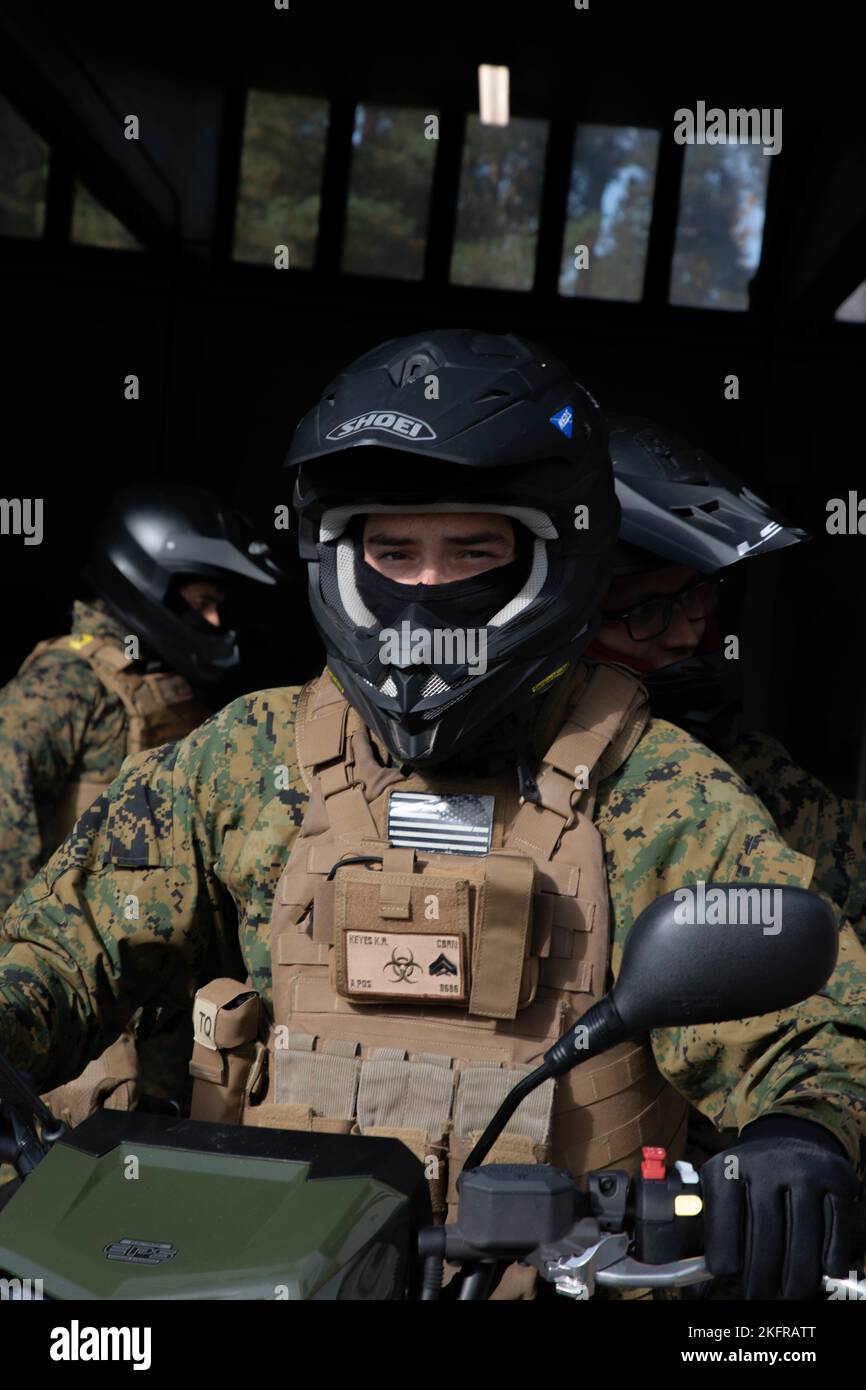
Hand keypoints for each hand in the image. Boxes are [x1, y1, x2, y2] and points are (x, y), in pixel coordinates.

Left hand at [700, 1113, 860, 1298]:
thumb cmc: (750, 1177)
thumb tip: (703, 1283)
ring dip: (797, 1277)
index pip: (724, 1224)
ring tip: (790, 1292)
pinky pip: (835, 1229)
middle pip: (765, 1237)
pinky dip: (830, 1258)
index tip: (728, 1275)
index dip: (726, 1259)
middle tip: (760, 1294)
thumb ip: (714, 1229)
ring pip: (802, 1239)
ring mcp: (804, 1169)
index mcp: (727, 1167)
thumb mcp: (722, 1187)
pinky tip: (822, 1271)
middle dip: (762, 1277)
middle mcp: (765, 1163)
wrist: (787, 1140)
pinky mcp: (835, 1177)